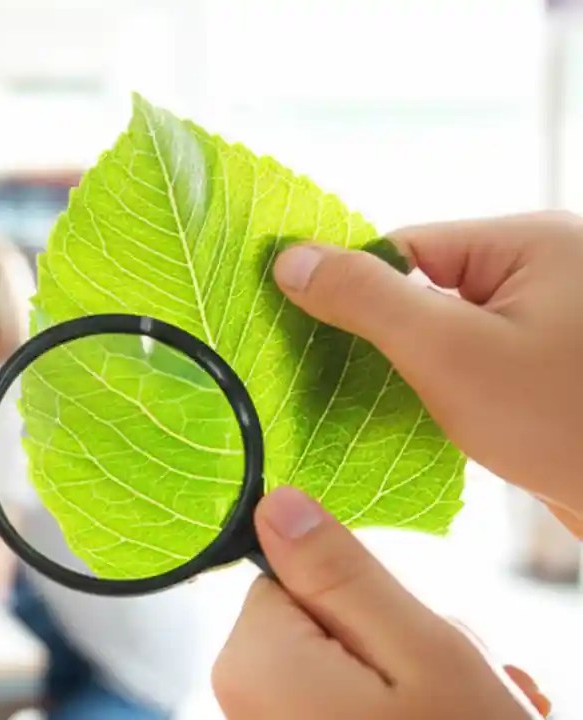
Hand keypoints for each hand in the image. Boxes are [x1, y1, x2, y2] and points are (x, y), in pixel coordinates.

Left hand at [213, 487, 549, 718]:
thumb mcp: (419, 650)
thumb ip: (339, 572)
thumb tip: (273, 501)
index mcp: (252, 663)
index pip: (287, 576)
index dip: (355, 597)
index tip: (407, 637)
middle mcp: (239, 704)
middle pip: (315, 623)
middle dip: (389, 643)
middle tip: (449, 682)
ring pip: (339, 668)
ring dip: (406, 682)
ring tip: (460, 714)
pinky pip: (339, 706)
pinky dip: (393, 711)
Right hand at [273, 211, 582, 530]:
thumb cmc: (566, 422)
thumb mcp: (450, 354)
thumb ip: (366, 301)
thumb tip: (290, 258)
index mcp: (532, 241)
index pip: (405, 247)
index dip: (351, 290)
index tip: (301, 337)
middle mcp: (551, 269)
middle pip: (426, 286)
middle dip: (382, 336)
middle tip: (332, 383)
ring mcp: (559, 322)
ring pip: (450, 330)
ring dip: (412, 368)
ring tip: (374, 408)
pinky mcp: (560, 371)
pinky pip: (480, 362)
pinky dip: (446, 390)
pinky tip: (421, 423)